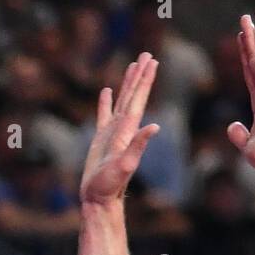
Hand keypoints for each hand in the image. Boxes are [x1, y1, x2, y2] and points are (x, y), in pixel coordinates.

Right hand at [79, 53, 160, 204]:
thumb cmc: (110, 186)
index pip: (138, 99)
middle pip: (133, 96)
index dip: (145, 80)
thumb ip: (138, 146)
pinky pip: (103, 115)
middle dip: (140, 75)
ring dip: (127, 84)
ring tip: (133, 65)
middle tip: (147, 55)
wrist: (99, 199)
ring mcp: (112, 133)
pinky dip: (106, 102)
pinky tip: (106, 91)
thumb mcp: (125, 165)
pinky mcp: (101, 140)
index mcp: (128, 130)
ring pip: (121, 101)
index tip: (152, 61)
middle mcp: (123, 129)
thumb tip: (155, 126)